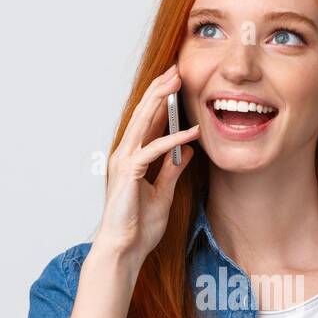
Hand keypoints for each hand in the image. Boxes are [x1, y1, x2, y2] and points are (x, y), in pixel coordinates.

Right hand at [97, 63, 200, 267]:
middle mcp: (125, 155)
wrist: (124, 248)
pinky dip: (173, 140)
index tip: (175, 82)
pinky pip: (154, 150)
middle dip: (160, 90)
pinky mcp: (129, 173)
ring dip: (161, 101)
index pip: (148, 122)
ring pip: (143, 123)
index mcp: (132, 159)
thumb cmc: (139, 227)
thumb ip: (172, 171)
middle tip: (175, 68)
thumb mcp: (163, 194)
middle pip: (143, 114)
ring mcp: (124, 162)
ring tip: (177, 81)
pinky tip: (192, 132)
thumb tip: (186, 151)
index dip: (161, 101)